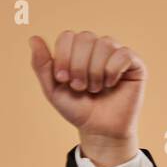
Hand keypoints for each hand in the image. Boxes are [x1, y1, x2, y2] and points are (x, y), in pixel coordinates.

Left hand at [28, 30, 146, 166]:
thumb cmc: (78, 110)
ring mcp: (116, 53)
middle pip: (85, 37)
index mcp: (77, 50)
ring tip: (95, 89)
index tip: (63, 80)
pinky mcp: (134, 63)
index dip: (63, 58)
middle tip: (80, 87)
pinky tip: (111, 84)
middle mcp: (97, 47)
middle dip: (78, 66)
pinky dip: (112, 71)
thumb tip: (33, 38)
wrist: (99, 131)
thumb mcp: (54, 90)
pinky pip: (123, 54)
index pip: (68, 36)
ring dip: (95, 72)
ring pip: (104, 44)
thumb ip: (42, 65)